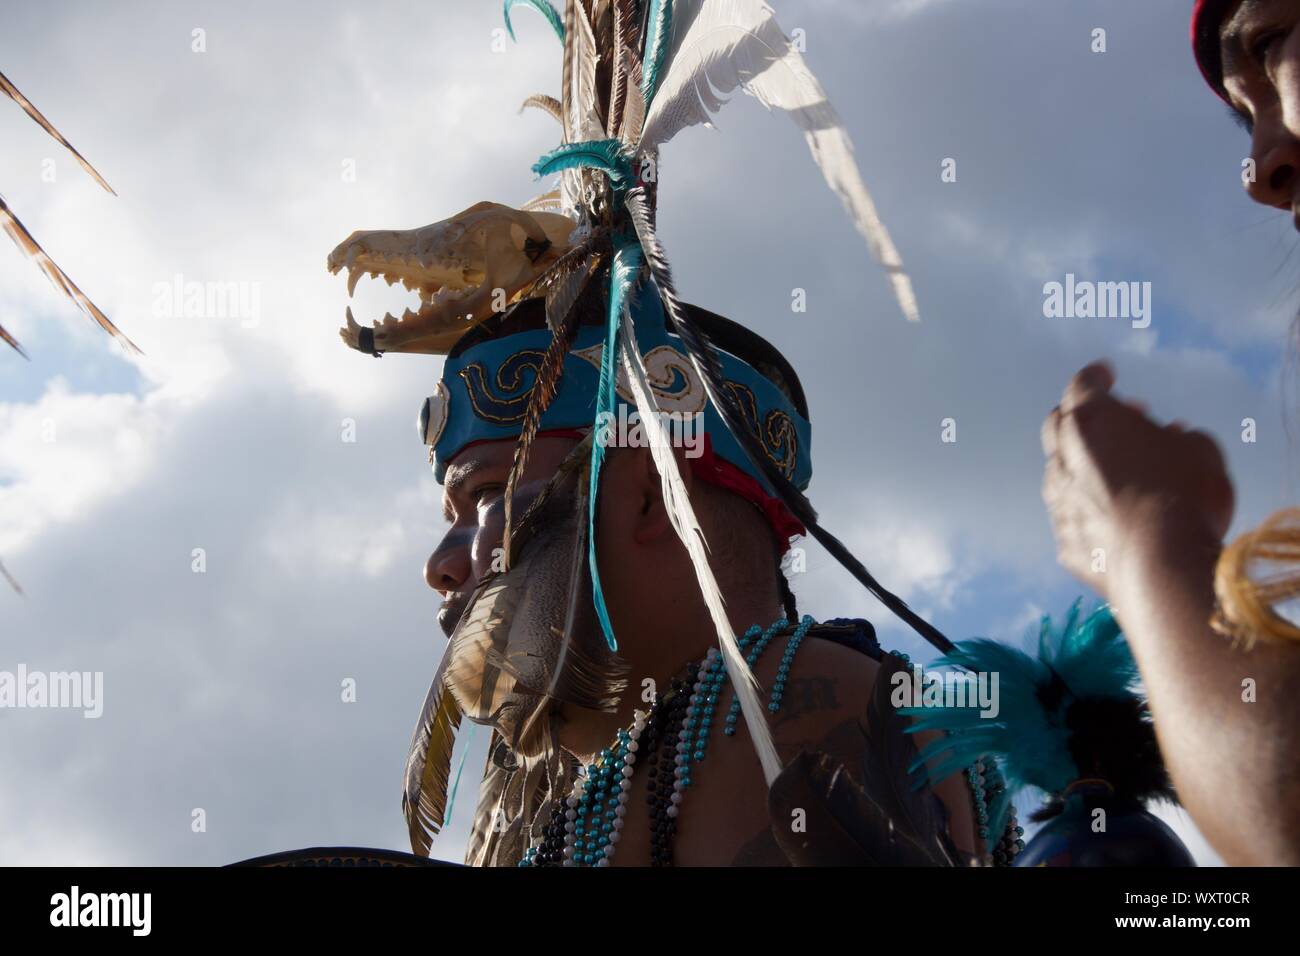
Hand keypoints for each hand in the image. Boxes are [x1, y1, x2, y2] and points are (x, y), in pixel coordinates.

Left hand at [1041, 362, 1234, 601]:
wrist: (1161, 567)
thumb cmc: (1184, 495)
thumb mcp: (1199, 448)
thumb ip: (1175, 436)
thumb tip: (1169, 439)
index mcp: (1091, 422)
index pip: (1084, 386)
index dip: (1097, 378)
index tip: (1106, 375)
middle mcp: (1063, 459)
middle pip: (1059, 426)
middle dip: (1085, 419)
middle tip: (1119, 422)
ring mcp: (1059, 504)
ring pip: (1061, 474)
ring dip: (1085, 467)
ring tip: (1121, 473)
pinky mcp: (1065, 543)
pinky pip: (1074, 518)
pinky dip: (1090, 510)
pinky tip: (1116, 518)